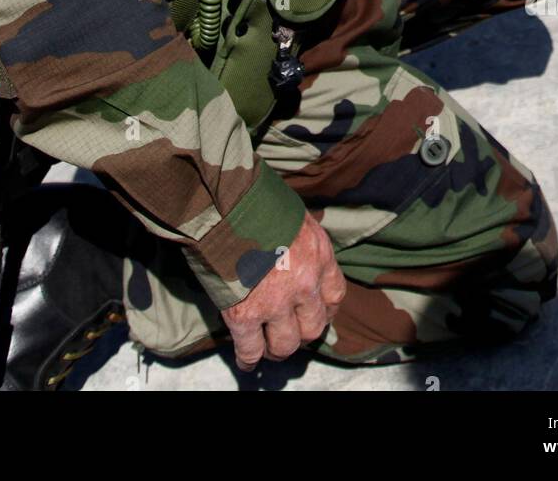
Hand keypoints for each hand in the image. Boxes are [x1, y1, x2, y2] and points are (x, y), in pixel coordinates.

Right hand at [221, 212, 345, 370]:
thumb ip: (297, 241)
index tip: (316, 313)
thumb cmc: (254, 198)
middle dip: (301, 332)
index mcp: (319, 253)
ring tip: (267, 347)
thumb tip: (289, 252)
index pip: (334, 294)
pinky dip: (249, 358)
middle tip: (289, 331)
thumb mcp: (291, 215)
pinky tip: (246, 359)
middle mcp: (305, 282)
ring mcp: (276, 301)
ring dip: (277, 348)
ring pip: (286, 344)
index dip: (325, 309)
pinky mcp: (245, 314)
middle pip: (314, 326)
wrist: (223, 200)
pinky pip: (252, 349)